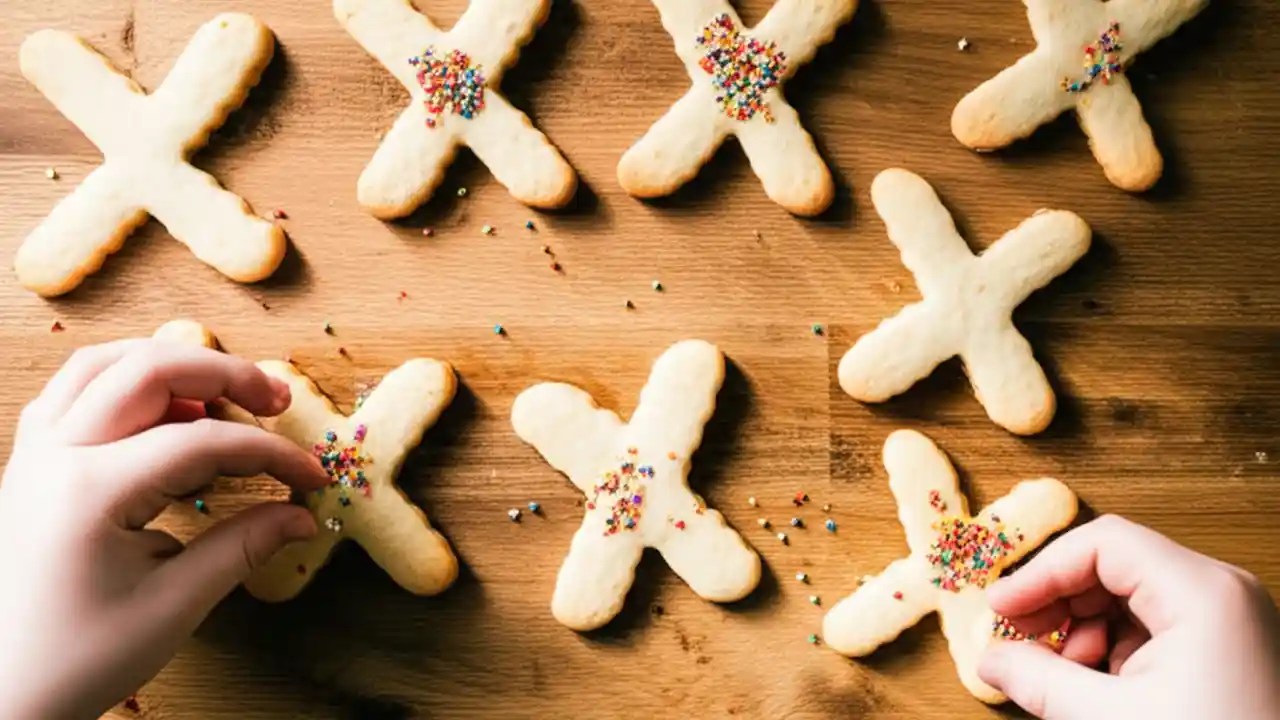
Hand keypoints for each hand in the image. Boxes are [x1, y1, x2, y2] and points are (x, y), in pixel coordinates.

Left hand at [0, 339, 328, 718]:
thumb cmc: (73, 660)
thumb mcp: (171, 607)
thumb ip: (241, 548)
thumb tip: (300, 516)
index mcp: (90, 492)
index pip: (203, 442)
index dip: (270, 453)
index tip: (310, 475)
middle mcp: (55, 456)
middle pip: (149, 370)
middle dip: (224, 373)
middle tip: (277, 399)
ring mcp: (34, 454)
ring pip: (102, 364)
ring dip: (170, 362)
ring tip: (222, 389)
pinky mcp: (29, 464)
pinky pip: (73, 391)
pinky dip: (123, 380)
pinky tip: (162, 407)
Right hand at [979, 515, 1279, 718]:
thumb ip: (1039, 682)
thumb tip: (991, 661)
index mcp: (1203, 594)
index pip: (1102, 544)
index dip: (1041, 572)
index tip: (1001, 607)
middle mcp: (1224, 595)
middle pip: (1117, 566)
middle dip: (1060, 601)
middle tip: (1018, 638)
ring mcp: (1231, 623)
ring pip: (1134, 598)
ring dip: (1085, 630)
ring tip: (1064, 676)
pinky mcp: (1230, 652)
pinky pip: (1159, 628)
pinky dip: (1118, 650)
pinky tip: (1101, 689)